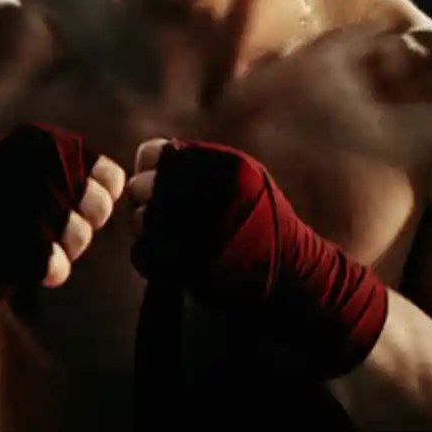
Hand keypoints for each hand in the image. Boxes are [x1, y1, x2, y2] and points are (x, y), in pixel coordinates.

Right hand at [0, 123, 124, 326]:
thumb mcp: (22, 176)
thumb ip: (70, 171)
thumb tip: (134, 186)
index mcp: (33, 139)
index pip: (109, 174)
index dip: (97, 202)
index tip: (71, 211)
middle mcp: (26, 163)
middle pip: (100, 207)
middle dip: (83, 230)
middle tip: (48, 235)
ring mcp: (17, 201)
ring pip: (80, 236)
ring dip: (65, 252)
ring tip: (31, 248)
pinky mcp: (10, 242)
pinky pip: (58, 265)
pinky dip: (49, 274)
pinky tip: (23, 269)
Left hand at [127, 138, 388, 379]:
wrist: (291, 278)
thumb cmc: (266, 224)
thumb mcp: (248, 179)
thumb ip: (202, 163)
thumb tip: (150, 157)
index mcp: (223, 168)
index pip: (155, 153)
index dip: (151, 166)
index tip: (160, 179)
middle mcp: (207, 195)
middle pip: (142, 186)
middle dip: (146, 198)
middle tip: (159, 211)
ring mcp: (195, 233)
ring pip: (140, 220)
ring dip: (147, 228)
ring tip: (169, 235)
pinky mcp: (185, 267)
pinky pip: (142, 253)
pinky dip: (149, 257)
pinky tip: (170, 258)